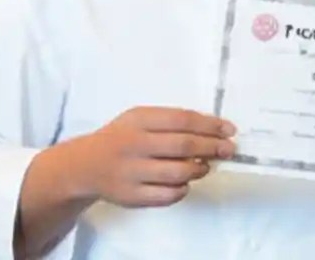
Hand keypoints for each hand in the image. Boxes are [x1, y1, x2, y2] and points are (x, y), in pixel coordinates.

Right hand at [73, 107, 234, 207]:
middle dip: (211, 147)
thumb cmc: (121, 138)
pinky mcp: (132, 196)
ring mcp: (132, 172)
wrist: (85, 165)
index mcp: (138, 120)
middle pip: (183, 146)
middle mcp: (134, 145)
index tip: (228, 129)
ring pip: (178, 173)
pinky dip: (183, 189)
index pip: (181, 120)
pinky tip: (186, 182)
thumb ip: (169, 121)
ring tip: (205, 166)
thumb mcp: (138, 119)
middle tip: (228, 149)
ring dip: (199, 170)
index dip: (209, 125)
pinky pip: (168, 195)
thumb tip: (212, 130)